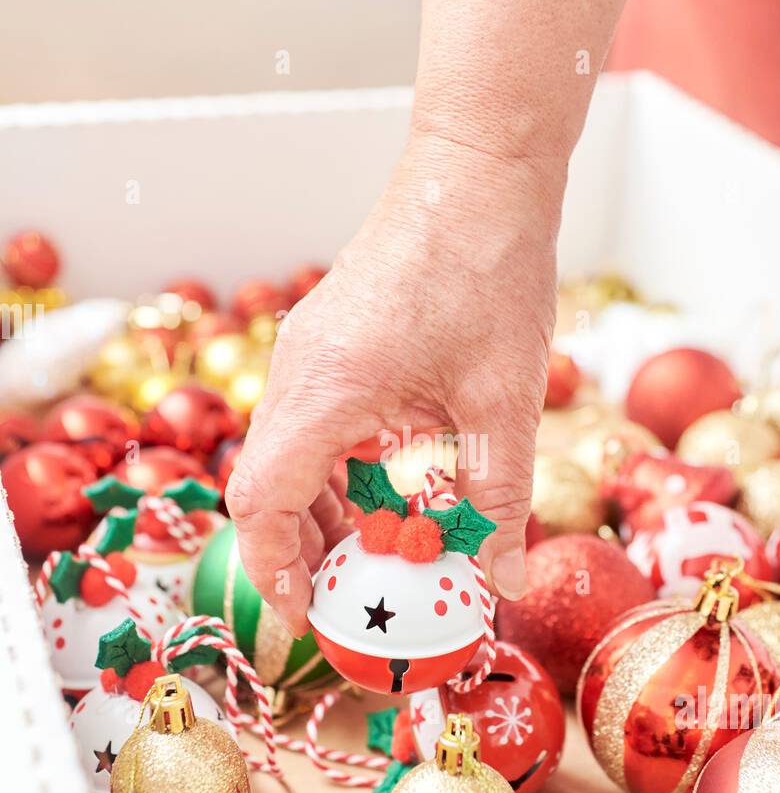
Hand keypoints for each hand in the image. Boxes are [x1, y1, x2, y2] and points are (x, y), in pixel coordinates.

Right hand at [226, 133, 564, 636]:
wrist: (479, 171)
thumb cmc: (491, 271)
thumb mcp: (505, 402)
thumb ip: (497, 499)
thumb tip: (502, 583)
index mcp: (327, 390)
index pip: (261, 502)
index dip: (274, 572)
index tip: (303, 621)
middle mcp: (300, 372)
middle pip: (267, 486)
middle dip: (300, 555)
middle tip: (346, 606)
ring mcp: (311, 353)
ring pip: (290, 457)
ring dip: (322, 515)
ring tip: (374, 561)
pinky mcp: (332, 343)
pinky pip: (316, 425)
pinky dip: (340, 472)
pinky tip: (390, 495)